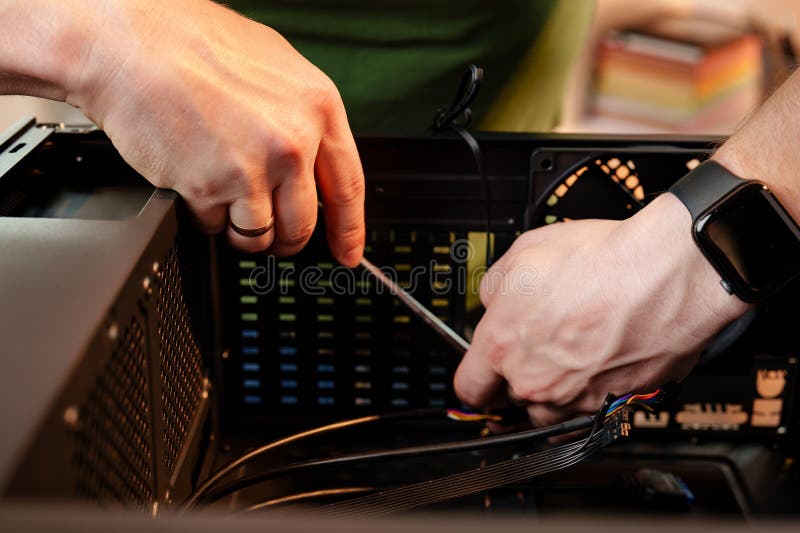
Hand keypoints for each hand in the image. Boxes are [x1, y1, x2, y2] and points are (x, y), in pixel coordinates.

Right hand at [67, 0, 363, 261]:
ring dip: (242, 230)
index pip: (348, 187)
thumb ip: (302, 119)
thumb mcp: (276, 69)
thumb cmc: (193, 43)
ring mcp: (254, 168)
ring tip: (222, 197)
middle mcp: (294, 142)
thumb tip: (313, 165)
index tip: (346, 254)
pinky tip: (194, 181)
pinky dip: (205, 216)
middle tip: (269, 230)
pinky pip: (216, 227)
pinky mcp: (211, 187)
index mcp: (318, 108)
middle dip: (285, 238)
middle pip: (303, 224)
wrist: (131, 42)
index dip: (349, 230)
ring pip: (262, 235)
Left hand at [454, 193, 748, 424]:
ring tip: (570, 357)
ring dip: (552, 393)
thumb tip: (493, 301)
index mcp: (503, 344)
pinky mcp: (614, 405)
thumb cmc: (602, 260)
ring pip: (549, 412)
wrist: (666, 274)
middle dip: (517, 376)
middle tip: (537, 347)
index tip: (480, 376)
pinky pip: (589, 411)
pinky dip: (590, 396)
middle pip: (510, 398)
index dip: (474, 379)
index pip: (468, 387)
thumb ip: (494, 287)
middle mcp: (536, 380)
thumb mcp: (523, 253)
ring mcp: (575, 398)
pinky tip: (599, 365)